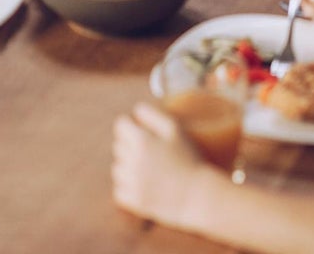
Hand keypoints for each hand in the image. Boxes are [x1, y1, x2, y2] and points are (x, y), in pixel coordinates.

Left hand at [112, 103, 205, 224]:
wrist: (197, 194)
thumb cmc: (187, 157)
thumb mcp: (174, 129)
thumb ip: (152, 115)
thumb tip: (135, 112)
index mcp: (141, 140)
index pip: (120, 125)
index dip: (131, 126)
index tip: (142, 132)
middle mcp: (132, 161)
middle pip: (118, 145)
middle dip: (130, 146)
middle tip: (152, 153)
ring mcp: (132, 183)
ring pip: (117, 168)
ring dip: (128, 167)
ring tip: (149, 170)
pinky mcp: (133, 201)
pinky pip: (118, 190)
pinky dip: (128, 187)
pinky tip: (144, 185)